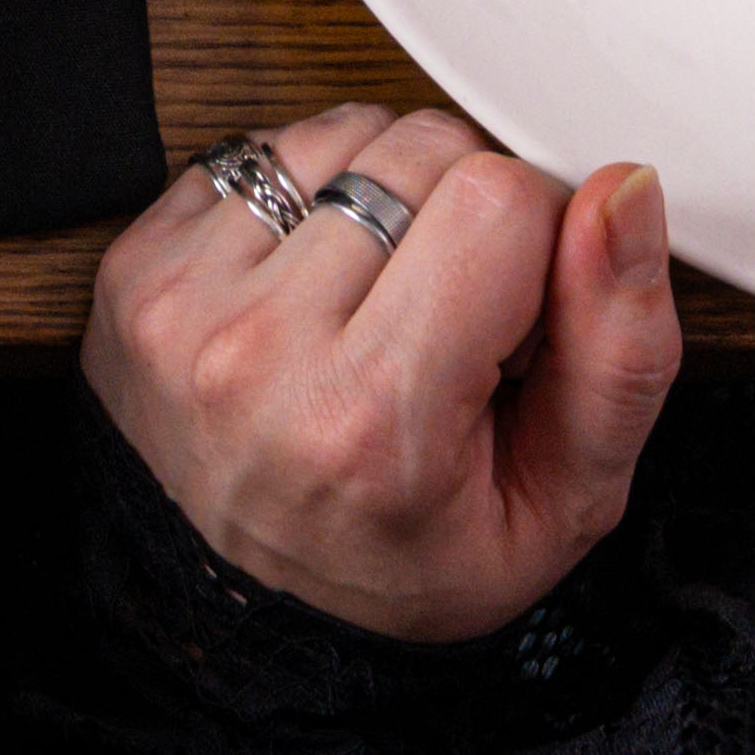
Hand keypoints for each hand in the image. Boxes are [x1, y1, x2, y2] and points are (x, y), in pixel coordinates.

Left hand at [90, 103, 683, 645]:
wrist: (246, 620)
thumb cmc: (406, 562)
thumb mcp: (563, 506)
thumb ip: (620, 351)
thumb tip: (621, 191)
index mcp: (374, 419)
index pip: (499, 198)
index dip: (539, 243)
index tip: (516, 322)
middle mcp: (259, 351)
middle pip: (420, 149)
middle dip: (464, 215)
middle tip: (448, 320)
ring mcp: (182, 303)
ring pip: (341, 134)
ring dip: (380, 196)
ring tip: (380, 301)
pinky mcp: (134, 268)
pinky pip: (257, 152)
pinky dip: (303, 202)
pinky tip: (312, 288)